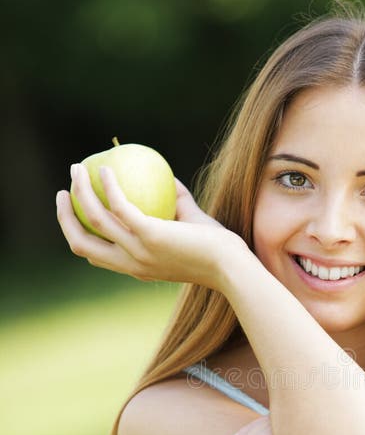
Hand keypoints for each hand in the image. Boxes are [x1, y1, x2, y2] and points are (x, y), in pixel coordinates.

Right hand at [56, 164, 244, 287]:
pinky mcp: (150, 236)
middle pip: (81, 243)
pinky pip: (120, 206)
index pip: (96, 254)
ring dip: (80, 191)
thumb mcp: (191, 227)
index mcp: (135, 266)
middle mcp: (131, 263)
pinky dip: (109, 186)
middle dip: (64, 216)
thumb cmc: (216, 248)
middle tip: (63, 190)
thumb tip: (168, 180)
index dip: (79, 232)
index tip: (76, 209)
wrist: (231, 265)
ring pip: (94, 220)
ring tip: (78, 169)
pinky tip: (107, 168)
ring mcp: (138, 252)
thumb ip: (178, 205)